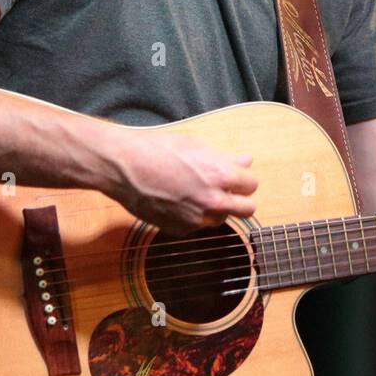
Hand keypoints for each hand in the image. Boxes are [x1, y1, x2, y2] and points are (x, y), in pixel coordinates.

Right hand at [107, 129, 257, 233]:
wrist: (124, 167)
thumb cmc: (157, 149)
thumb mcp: (196, 145)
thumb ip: (225, 158)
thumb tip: (246, 161)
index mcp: (221, 176)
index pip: (252, 185)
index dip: (243, 179)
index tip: (236, 177)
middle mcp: (213, 201)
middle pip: (247, 209)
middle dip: (240, 199)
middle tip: (228, 190)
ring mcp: (197, 219)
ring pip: (221, 219)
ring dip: (217, 209)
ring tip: (197, 192)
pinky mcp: (180, 230)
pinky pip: (198, 226)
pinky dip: (194, 216)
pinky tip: (179, 200)